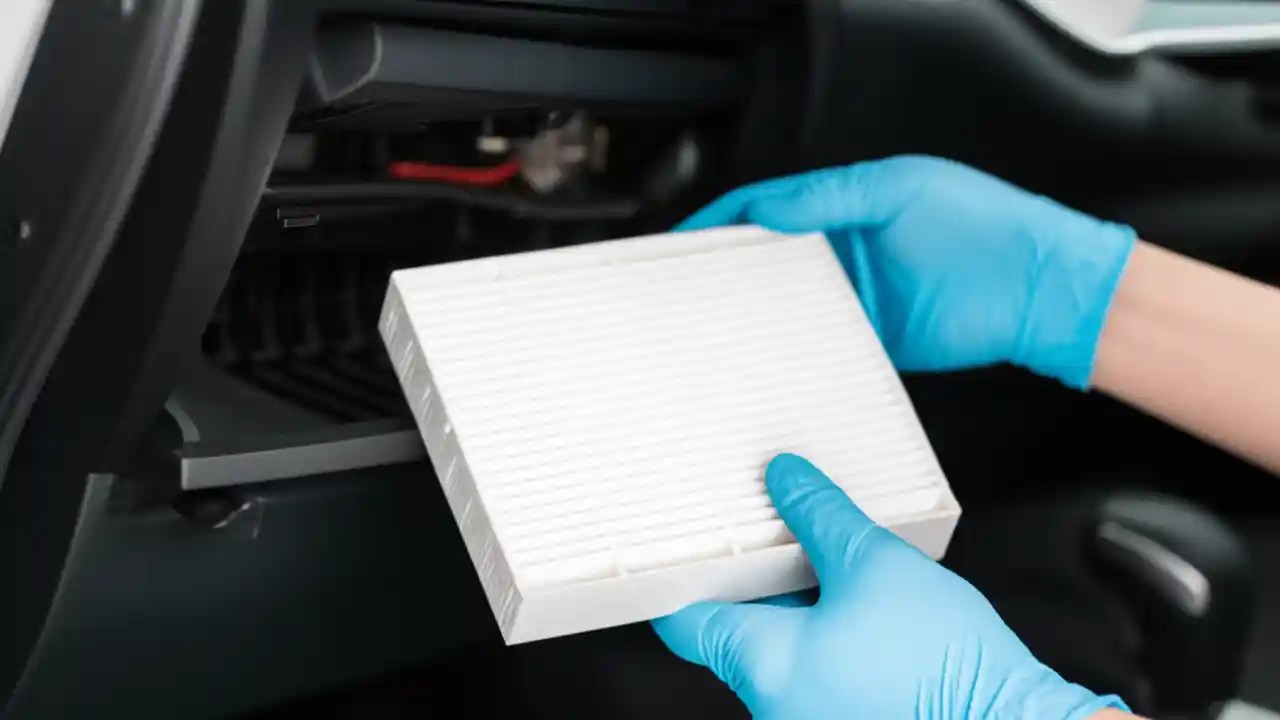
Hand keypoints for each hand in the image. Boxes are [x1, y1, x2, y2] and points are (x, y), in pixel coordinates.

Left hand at [651, 454, 1128, 719]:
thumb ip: (820, 515)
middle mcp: (774, 707)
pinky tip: (860, 616)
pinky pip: (815, 680)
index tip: (681, 552)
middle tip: (768, 538)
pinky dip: (824, 644)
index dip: (681, 580)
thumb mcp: (876, 563)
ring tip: (825, 569)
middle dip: (753, 587)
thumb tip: (784, 477)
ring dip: (794, 615)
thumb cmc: (945, 664)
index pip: (685, 623)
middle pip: (734, 637)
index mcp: (763, 665)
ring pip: (778, 658)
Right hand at [678, 156, 1136, 388]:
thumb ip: (830, 198)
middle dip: (727, 277)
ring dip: (756, 320)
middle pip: (768, 265)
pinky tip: (771, 363)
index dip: (721, 225)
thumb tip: (765, 207)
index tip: (684, 243)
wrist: (1040, 289)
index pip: (765, 211)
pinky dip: (795, 355)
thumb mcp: (900, 192)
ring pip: (788, 310)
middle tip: (689, 294)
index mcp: (843, 207)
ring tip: (716, 334)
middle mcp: (843, 254)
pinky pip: (822, 348)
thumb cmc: (984, 225)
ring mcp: (856, 299)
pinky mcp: (873, 341)